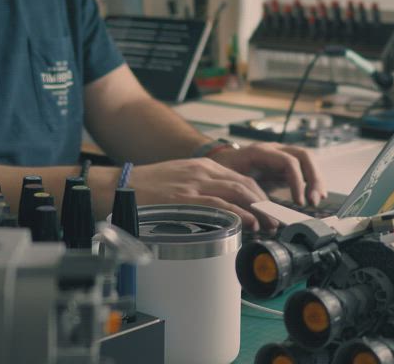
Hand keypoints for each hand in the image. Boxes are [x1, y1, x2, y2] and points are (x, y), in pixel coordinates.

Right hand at [128, 158, 272, 231]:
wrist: (119, 186)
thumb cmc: (147, 188)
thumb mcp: (180, 180)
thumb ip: (201, 190)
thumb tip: (223, 211)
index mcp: (203, 166)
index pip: (242, 178)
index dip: (260, 196)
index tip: (269, 212)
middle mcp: (203, 171)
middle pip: (246, 184)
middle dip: (264, 204)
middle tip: (274, 222)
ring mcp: (195, 183)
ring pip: (238, 192)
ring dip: (257, 211)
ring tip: (267, 227)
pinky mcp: (185, 198)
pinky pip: (219, 205)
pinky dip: (238, 214)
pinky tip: (248, 224)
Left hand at [208, 142, 326, 209]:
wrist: (219, 159)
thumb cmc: (222, 169)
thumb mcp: (228, 178)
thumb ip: (242, 192)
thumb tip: (256, 212)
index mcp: (261, 151)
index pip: (288, 161)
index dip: (296, 181)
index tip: (299, 202)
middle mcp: (274, 149)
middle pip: (303, 156)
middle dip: (313, 178)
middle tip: (314, 200)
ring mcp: (281, 155)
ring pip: (307, 161)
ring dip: (316, 180)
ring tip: (317, 199)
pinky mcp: (283, 165)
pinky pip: (303, 169)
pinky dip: (311, 182)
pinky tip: (313, 196)